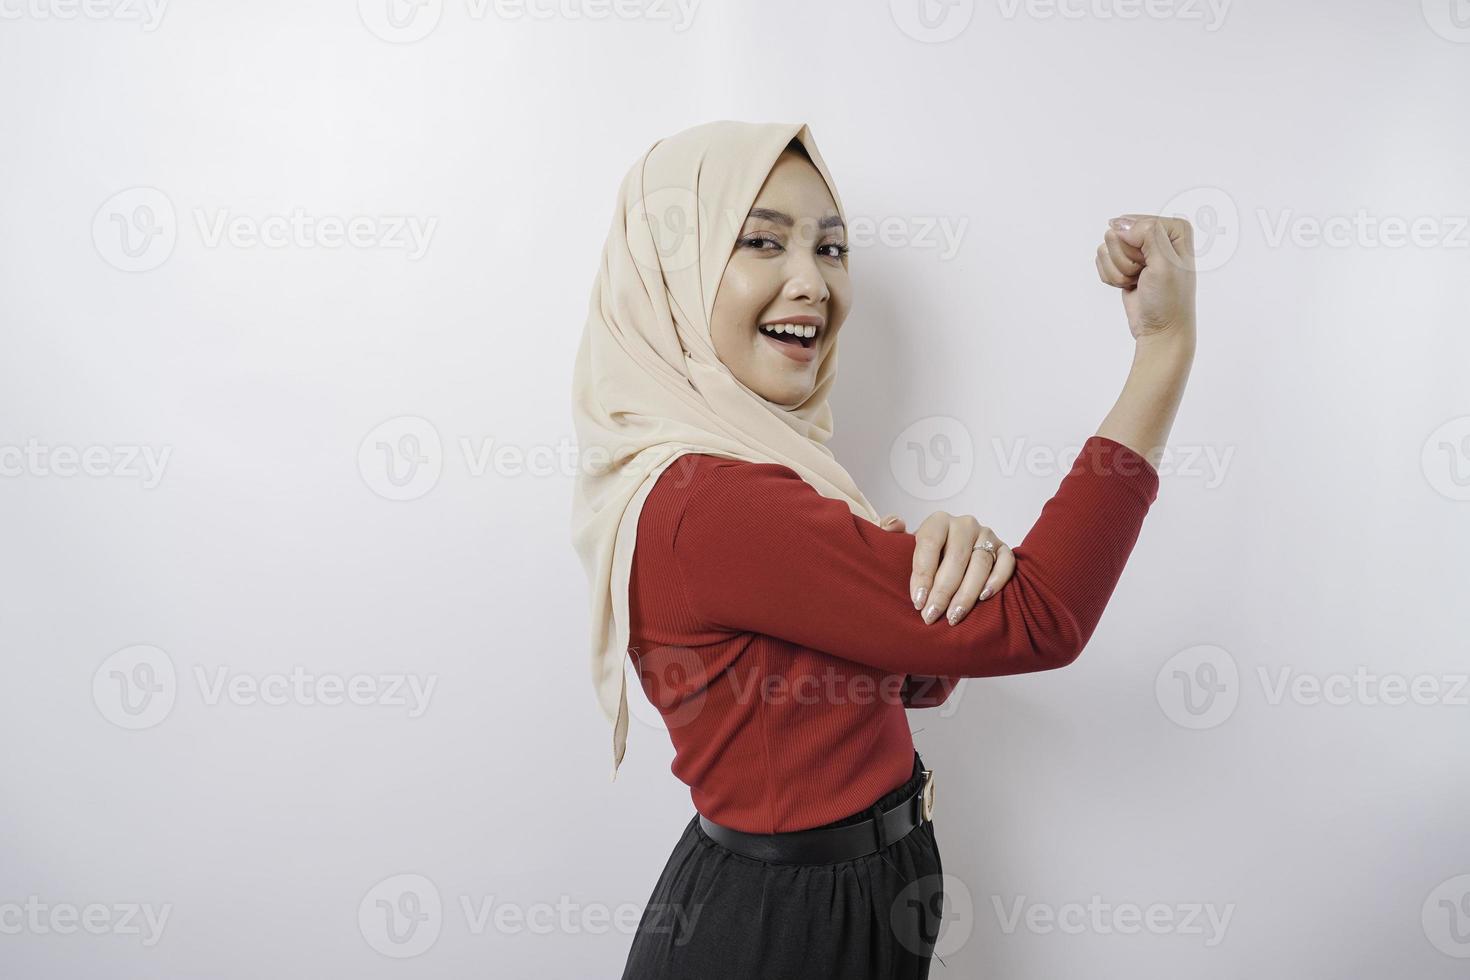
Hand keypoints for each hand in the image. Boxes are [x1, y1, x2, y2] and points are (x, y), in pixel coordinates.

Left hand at [879, 512, 1014, 625]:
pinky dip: (997, 580)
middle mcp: (964, 524)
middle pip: (955, 558)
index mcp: (938, 521)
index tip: (917, 600)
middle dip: (942, 591)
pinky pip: (1006, 563)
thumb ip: (892, 534)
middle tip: (931, 615)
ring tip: (953, 616)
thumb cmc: (926, 554)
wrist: (950, 552)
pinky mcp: (1003, 548)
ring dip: (967, 593)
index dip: (922, 574)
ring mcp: (986, 535)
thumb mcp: (904, 544)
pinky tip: (984, 598)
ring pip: (980, 564)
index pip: (929, 544)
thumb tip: (894, 524)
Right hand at [1096, 214, 1196, 340]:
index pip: (1137, 225)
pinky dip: (1112, 277)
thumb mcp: (1164, 264)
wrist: (1160, 329)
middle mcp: (1157, 234)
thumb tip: (1118, 223)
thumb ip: (1146, 235)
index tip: (1152, 267)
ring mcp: (1139, 248)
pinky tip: (1130, 285)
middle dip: (1126, 260)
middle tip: (1144, 276)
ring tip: (1138, 282)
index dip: (1138, 248)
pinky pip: (1102, 260)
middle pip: (1119, 234)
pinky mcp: (1124, 261)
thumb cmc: (1168, 300)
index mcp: (1175, 229)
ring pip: (1107, 247)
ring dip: (1119, 271)